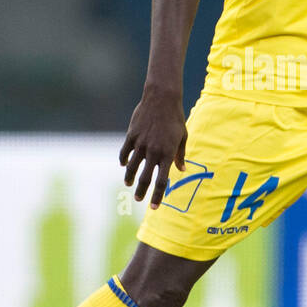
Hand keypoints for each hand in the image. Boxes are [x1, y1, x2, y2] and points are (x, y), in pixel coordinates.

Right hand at [119, 83, 187, 208]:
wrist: (161, 99)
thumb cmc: (175, 118)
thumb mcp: (182, 137)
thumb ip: (180, 155)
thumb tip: (181, 170)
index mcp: (167, 154)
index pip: (161, 181)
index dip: (157, 196)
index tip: (154, 207)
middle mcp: (153, 152)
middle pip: (145, 178)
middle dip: (141, 192)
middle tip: (138, 199)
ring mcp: (141, 144)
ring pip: (131, 167)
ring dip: (129, 178)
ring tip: (128, 184)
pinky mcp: (131, 136)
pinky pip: (125, 152)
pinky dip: (123, 160)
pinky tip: (123, 165)